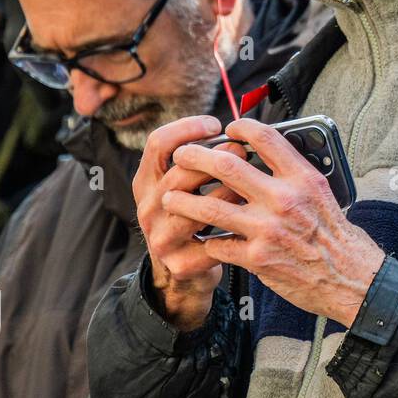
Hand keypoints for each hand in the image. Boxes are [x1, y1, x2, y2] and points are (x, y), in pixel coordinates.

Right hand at [133, 115, 234, 329]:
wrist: (182, 272)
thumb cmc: (193, 219)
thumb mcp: (185, 187)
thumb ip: (199, 162)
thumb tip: (237, 134)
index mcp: (147, 181)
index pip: (158, 143)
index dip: (187, 128)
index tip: (215, 124)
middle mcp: (149, 207)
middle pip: (179, 172)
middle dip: (215, 158)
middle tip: (242, 150)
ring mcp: (160, 237)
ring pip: (196, 208)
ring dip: (226, 192)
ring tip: (248, 185)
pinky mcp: (179, 263)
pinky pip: (212, 243)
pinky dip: (234, 230)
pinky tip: (249, 222)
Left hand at [162, 117, 384, 327]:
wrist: (349, 277)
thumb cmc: (335, 234)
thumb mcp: (322, 192)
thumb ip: (293, 173)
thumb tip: (265, 153)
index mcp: (302, 178)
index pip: (265, 137)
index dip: (240, 128)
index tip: (228, 129)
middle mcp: (283, 199)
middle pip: (225, 165)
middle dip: (195, 157)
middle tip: (182, 155)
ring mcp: (267, 229)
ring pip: (208, 208)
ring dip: (183, 201)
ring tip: (171, 197)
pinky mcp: (256, 257)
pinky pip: (218, 244)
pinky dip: (208, 241)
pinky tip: (205, 238)